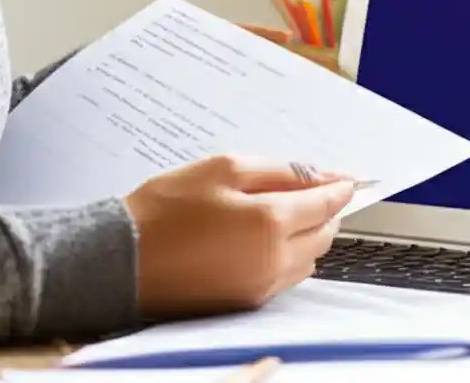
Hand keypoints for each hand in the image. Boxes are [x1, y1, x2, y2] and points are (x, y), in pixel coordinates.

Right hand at [123, 154, 354, 317]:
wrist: (121, 259)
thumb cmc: (165, 209)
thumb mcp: (223, 168)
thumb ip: (280, 171)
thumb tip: (321, 175)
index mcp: (270, 223)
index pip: (325, 204)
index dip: (339, 188)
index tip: (348, 179)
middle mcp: (273, 261)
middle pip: (325, 234)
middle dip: (323, 211)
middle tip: (307, 190)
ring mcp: (261, 286)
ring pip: (309, 259)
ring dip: (306, 235)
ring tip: (277, 212)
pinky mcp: (247, 302)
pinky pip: (286, 277)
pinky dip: (286, 256)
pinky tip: (261, 239)